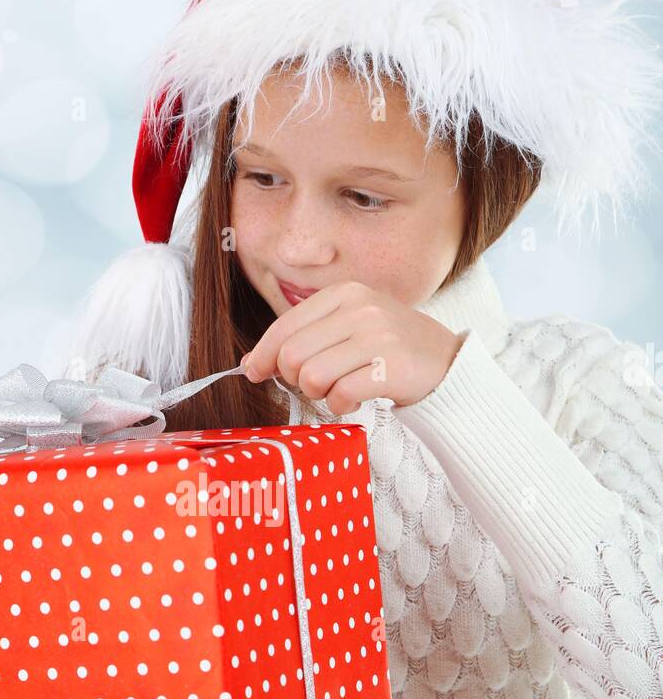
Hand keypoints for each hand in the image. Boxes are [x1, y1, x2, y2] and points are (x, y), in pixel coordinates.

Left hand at [240, 280, 462, 413]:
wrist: (447, 362)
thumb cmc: (389, 348)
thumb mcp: (349, 326)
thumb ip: (304, 338)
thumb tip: (251, 363)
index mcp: (345, 293)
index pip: (284, 327)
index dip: (263, 355)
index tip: (255, 372)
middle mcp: (360, 309)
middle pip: (293, 355)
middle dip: (295, 378)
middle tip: (316, 383)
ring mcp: (377, 336)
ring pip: (312, 377)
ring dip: (318, 393)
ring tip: (338, 389)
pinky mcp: (390, 367)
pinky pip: (339, 395)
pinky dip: (340, 406)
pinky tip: (354, 400)